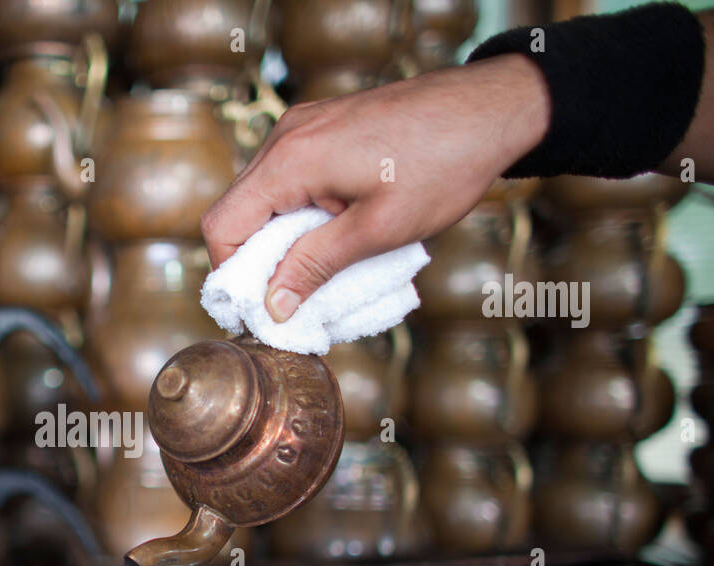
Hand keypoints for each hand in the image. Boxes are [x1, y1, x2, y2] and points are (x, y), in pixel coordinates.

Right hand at [200, 55, 549, 321]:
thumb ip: (316, 266)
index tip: (260, 310)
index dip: (232, 276)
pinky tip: (332, 230)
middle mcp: (287, 137)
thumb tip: (273, 305)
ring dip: (278, 236)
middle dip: (255, 260)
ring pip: (260, 195)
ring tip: (318, 264)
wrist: (490, 108)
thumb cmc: (444, 166)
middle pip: (235, 211)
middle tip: (291, 296)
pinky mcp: (321, 127)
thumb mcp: (379, 230)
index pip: (223, 226)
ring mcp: (302, 127)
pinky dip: (296, 210)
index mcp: (292, 161)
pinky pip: (286, 176)